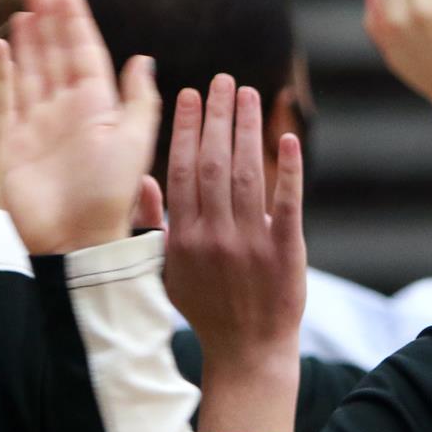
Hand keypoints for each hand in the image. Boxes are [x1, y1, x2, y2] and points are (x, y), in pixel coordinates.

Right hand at [0, 0, 160, 254]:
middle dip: (44, 18)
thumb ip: (139, 99)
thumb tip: (144, 59)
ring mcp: (35, 122)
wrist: (77, 237)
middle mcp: (65, 108)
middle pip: (52, 53)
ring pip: (26, 69)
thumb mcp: (134, 141)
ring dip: (22, 38)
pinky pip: (0, 96)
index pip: (83, 50)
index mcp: (96, 105)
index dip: (72, 18)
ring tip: (14, 5)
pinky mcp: (9, 139)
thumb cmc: (111, 192)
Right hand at [163, 74, 303, 431]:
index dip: (185, 128)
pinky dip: (288, 170)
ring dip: (248, 130)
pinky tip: (289, 139)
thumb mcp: (166, 271)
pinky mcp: (285, 252)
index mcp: (182, 237)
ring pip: (247, 174)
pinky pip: (286, 204)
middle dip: (217, 116)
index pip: (180, 170)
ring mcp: (250, 243)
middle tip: (222, 79)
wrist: (247, 352)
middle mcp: (213, 235)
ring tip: (250, 94)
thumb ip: (153, 225)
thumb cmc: (205, 309)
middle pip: (212, 163)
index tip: (189, 94)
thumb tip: (142, 179)